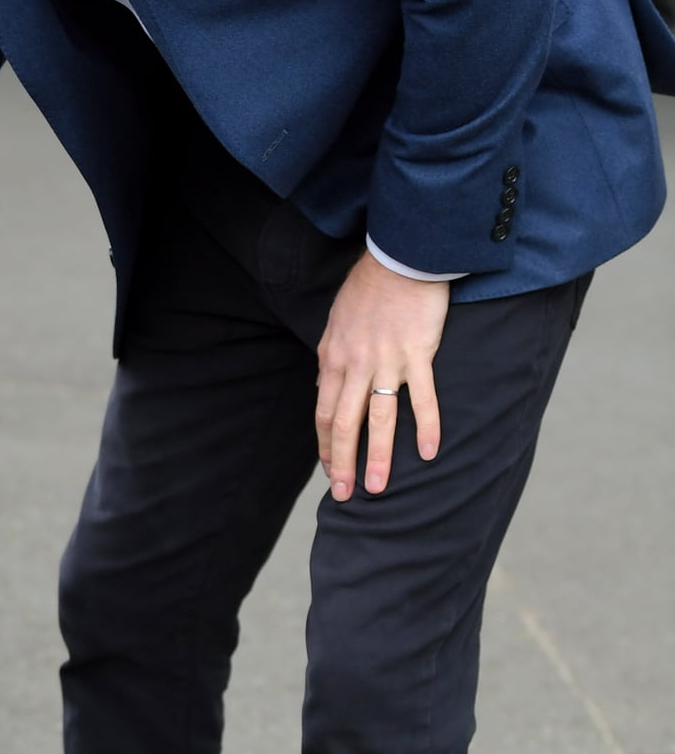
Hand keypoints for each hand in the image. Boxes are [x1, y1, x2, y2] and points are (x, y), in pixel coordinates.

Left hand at [315, 253, 448, 501]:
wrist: (398, 258)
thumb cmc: (368, 289)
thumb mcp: (336, 324)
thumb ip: (332, 360)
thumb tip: (326, 389)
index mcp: (332, 358)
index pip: (323, 413)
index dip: (325, 445)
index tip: (329, 470)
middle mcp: (354, 364)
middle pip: (343, 424)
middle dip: (342, 463)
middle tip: (345, 495)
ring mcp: (386, 362)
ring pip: (378, 419)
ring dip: (378, 457)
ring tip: (379, 488)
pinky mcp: (417, 354)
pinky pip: (422, 399)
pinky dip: (426, 427)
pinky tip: (429, 453)